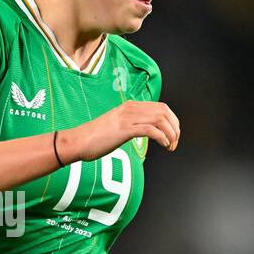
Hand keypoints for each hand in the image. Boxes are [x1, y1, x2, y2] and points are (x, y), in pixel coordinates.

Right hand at [59, 100, 179, 162]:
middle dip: (175, 128)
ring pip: (160, 120)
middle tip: (175, 143)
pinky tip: (163, 145)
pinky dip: (162, 138)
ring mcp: (127, 118)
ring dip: (171, 134)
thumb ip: (130, 125)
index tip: (174, 135)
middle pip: (164, 112)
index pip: (161, 107)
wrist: (78, 141)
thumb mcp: (116, 126)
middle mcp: (130, 108)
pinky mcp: (124, 129)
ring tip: (170, 146)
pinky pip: (151, 130)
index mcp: (130, 106)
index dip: (173, 121)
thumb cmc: (94, 138)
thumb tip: (143, 131)